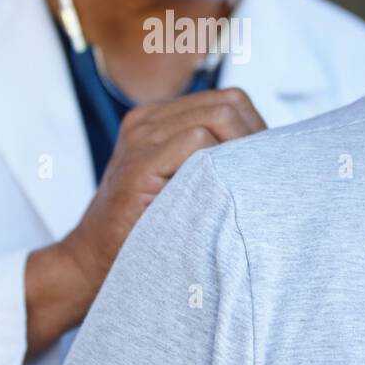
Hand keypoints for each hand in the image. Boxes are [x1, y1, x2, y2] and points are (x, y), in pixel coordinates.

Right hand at [61, 87, 264, 295]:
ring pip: (218, 117)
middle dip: (256, 139)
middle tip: (260, 180)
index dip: (256, 131)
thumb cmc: (147, 230)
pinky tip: (220, 197)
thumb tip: (272, 151)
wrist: (91, 263)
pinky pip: (197, 142)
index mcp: (158, 118)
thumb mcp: (182, 182)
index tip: (262, 170)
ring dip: (241, 153)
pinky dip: (218, 166)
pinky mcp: (137, 164)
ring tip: (243, 189)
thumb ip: (211, 158)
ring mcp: (140, 138)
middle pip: (230, 103)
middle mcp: (147, 119)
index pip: (230, 101)